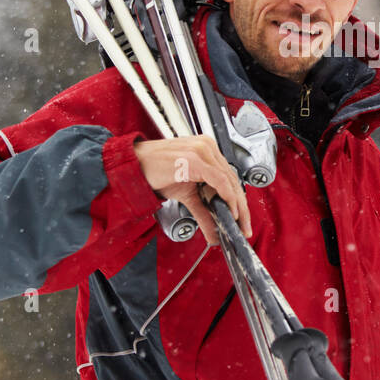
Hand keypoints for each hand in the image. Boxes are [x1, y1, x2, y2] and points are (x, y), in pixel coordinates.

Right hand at [133, 136, 252, 244]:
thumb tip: (214, 233)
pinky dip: (227, 196)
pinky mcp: (195, 158)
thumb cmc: (155, 173)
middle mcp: (207, 147)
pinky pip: (218, 179)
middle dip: (242, 206)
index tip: (243, 219)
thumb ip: (203, 212)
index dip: (240, 200)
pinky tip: (230, 210)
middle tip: (245, 226)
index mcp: (207, 150)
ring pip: (229, 179)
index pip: (230, 177)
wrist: (133, 167)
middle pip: (233, 179)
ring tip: (238, 222)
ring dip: (237, 204)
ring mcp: (202, 150)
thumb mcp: (186, 195)